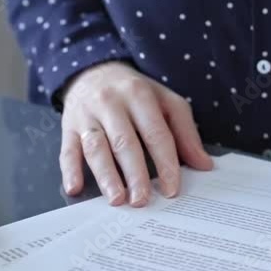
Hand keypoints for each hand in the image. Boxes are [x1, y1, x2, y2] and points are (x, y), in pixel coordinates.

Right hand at [59, 61, 212, 206]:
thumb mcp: (164, 100)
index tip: (171, 189)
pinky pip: (67, 149)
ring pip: (96, 147)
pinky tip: (74, 188)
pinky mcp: (68, 126)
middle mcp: (111, 103)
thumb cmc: (134, 92)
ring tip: (117, 199)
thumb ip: (184, 131)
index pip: (155, 133)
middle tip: (142, 200)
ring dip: (106, 175)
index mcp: (139, 95)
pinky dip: (69, 170)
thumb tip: (203, 164)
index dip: (165, 162)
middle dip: (134, 173)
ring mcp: (87, 115)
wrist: (93, 71)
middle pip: (124, 142)